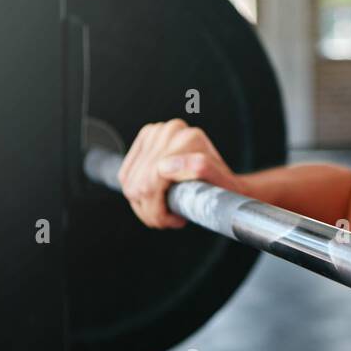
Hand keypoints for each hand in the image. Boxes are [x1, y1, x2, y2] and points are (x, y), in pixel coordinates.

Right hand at [117, 119, 244, 228]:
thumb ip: (201, 169)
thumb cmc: (223, 185)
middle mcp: (171, 130)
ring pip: (130, 182)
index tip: (175, 220)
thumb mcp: (222, 184)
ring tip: (163, 211)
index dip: (158, 211)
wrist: (224, 176)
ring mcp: (156, 131)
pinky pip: (126, 174)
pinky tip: (154, 198)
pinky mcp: (146, 136)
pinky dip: (135, 193)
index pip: (152, 184)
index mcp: (189, 139)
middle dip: (150, 211)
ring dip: (143, 205)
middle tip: (168, 220)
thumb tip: (166, 167)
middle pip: (139, 184)